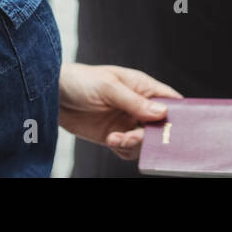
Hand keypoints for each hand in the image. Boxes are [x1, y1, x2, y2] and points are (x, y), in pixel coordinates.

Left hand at [58, 63, 182, 160]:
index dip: (179, 114)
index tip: (179, 129)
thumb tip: (162, 113)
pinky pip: (128, 150)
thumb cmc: (81, 81)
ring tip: (116, 139)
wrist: (52, 96)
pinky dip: (124, 150)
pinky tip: (111, 142)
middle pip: (161, 126)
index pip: (171, 100)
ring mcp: (126, 122)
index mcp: (143, 87)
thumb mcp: (108, 87)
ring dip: (134, 145)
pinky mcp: (114, 136)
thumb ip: (134, 101)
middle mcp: (139, 106)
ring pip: (145, 141)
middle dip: (153, 136)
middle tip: (135, 136)